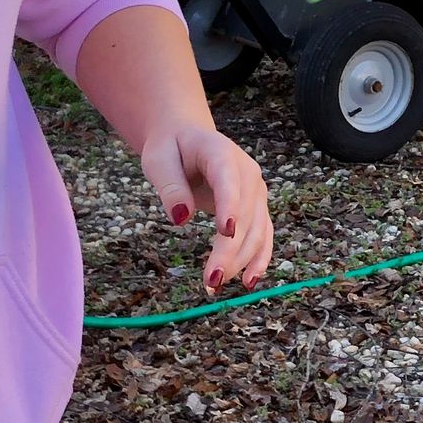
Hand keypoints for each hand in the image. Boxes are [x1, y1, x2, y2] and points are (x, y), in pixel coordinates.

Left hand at [140, 125, 272, 293]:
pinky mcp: (257, 208)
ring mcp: (256, 191)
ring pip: (257, 230)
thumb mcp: (158, 161)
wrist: (188, 138)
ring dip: (241, 260)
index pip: (228, 181)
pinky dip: (258, 259)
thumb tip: (181, 218)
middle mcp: (247, 173)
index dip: (229, 206)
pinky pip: (263, 235)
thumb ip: (170, 187)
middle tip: (210, 279)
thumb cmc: (171, 149)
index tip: (225, 232)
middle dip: (229, 250)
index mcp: (221, 153)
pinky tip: (248, 281)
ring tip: (216, 284)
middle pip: (244, 215)